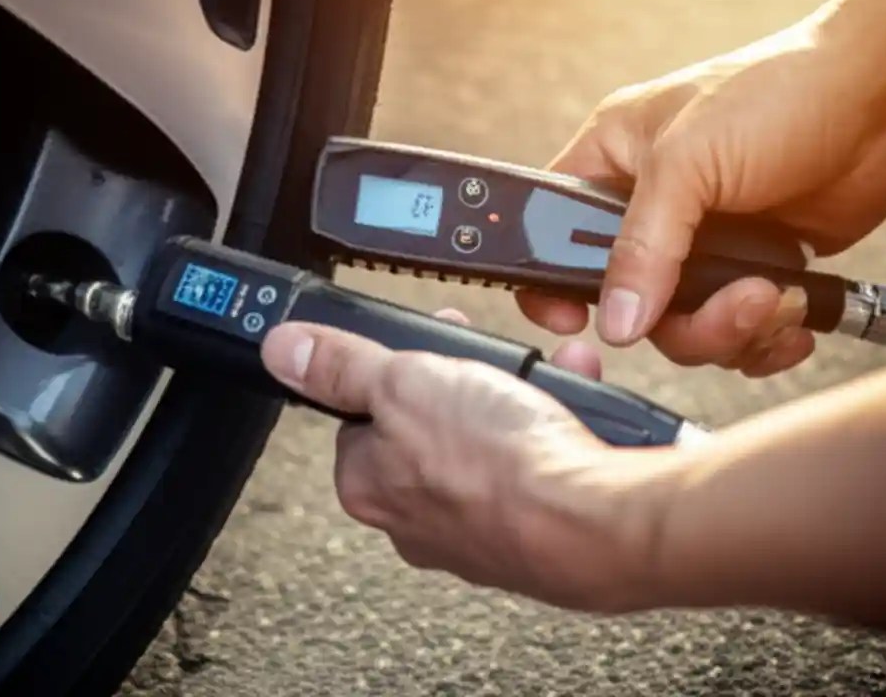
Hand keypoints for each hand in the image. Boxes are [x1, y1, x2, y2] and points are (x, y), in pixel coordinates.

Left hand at [259, 311, 683, 611]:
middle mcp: (418, 519)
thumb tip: (285, 350)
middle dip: (467, 381)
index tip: (425, 348)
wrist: (600, 525)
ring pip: (492, 442)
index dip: (394, 369)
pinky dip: (558, 430)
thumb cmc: (498, 466)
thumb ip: (341, 366)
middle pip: (430, 426)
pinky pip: (540, 466)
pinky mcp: (535, 537)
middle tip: (491, 364)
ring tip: (543, 381)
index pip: (361, 417)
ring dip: (520, 398)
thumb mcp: (403, 381)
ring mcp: (480, 532)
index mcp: (370, 485)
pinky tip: (574, 412)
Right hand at [522, 20, 885, 375]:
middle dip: (679, 320)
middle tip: (726, 305)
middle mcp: (649, 210)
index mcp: (610, 164)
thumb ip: (642, 246)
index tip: (575, 319)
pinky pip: (733, 331)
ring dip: (731, 328)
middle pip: (626, 302)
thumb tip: (615, 318)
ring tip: (774, 297)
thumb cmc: (779, 91)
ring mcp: (699, 244)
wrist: (882, 99)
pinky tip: (790, 314)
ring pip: (681, 326)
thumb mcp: (687, 161)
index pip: (550, 234)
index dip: (552, 284)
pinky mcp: (748, 269)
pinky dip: (762, 337)